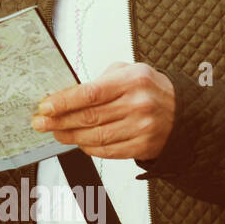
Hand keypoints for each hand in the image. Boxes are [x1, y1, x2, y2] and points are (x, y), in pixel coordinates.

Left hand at [31, 61, 175, 160]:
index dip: (63, 102)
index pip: (90, 93)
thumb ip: (100, 81)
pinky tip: (78, 142)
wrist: (184, 113)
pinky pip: (108, 151)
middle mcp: (138, 104)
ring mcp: (143, 127)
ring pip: (96, 136)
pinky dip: (89, 148)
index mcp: (133, 80)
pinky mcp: (144, 146)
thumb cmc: (149, 90)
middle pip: (89, 117)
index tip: (45, 107)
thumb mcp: (129, 72)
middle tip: (41, 122)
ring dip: (70, 136)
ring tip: (56, 132)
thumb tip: (66, 95)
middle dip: (59, 121)